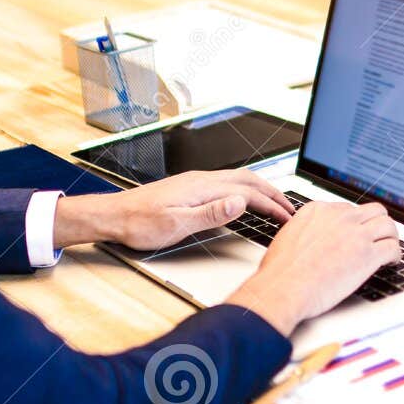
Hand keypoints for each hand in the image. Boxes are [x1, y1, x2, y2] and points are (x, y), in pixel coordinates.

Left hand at [56, 169, 293, 250]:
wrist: (114, 216)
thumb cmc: (139, 224)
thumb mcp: (176, 224)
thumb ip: (211, 213)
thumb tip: (240, 203)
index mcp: (202, 188)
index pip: (247, 193)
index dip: (271, 205)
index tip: (287, 218)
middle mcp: (201, 180)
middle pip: (248, 179)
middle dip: (273, 193)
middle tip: (290, 208)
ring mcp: (195, 182)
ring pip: (238, 179)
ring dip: (261, 188)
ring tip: (275, 201)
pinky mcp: (189, 187)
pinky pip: (227, 182)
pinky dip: (245, 189)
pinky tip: (245, 199)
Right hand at [227, 200, 400, 336]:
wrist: (283, 287)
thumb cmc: (280, 271)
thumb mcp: (288, 236)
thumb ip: (305, 231)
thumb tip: (312, 239)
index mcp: (318, 210)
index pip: (348, 208)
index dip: (356, 223)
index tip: (358, 232)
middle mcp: (339, 217)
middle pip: (373, 210)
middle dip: (378, 223)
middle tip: (378, 236)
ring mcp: (355, 234)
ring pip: (388, 225)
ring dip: (391, 236)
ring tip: (389, 248)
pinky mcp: (367, 254)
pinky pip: (393, 247)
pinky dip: (396, 255)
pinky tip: (391, 262)